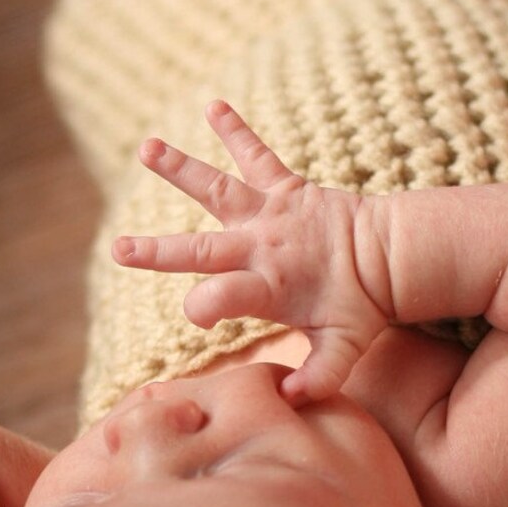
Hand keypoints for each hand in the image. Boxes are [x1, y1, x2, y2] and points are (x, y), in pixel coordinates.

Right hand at [113, 100, 389, 402]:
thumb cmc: (362, 308)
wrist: (390, 257)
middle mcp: (263, 247)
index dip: (207, 308)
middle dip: (158, 251)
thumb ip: (320, 378)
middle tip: (118, 249)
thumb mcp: (346, 350)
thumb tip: (290, 400)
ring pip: (217, 189)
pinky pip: (257, 156)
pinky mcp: (285, 188)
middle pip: (202, 249)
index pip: (225, 297)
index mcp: (272, 287)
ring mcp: (271, 214)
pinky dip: (237, 130)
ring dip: (181, 169)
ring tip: (146, 147)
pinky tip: (215, 105)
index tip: (197, 315)